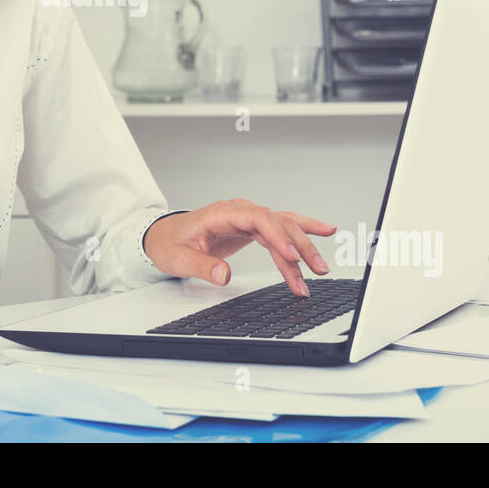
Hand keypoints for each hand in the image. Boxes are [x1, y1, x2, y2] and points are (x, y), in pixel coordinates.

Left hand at [143, 198, 336, 296]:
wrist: (164, 235)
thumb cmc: (170, 243)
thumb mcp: (179, 258)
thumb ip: (201, 266)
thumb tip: (223, 276)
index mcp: (221, 214)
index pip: (257, 219)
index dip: (277, 237)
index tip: (291, 257)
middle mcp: (238, 211)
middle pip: (276, 223)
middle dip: (298, 247)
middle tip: (315, 270)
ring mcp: (247, 217)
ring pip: (283, 227)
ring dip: (303, 246)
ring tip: (321, 267)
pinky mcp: (252, 227)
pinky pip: (281, 227)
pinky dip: (301, 230)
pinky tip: (323, 231)